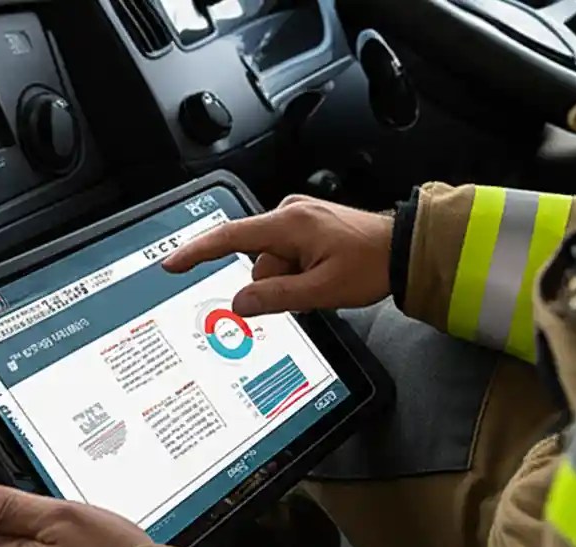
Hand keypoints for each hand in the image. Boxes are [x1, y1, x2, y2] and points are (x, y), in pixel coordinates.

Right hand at [163, 195, 393, 316]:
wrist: (403, 250)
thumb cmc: (370, 264)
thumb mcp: (321, 291)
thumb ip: (275, 297)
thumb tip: (239, 303)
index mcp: (288, 223)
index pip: (228, 238)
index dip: (196, 252)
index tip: (171, 263)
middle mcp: (289, 213)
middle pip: (257, 261)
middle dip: (277, 282)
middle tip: (313, 290)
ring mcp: (298, 219)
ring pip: (273, 264)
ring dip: (292, 280)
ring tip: (325, 281)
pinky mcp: (307, 226)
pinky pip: (287, 257)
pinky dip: (299, 272)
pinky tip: (324, 274)